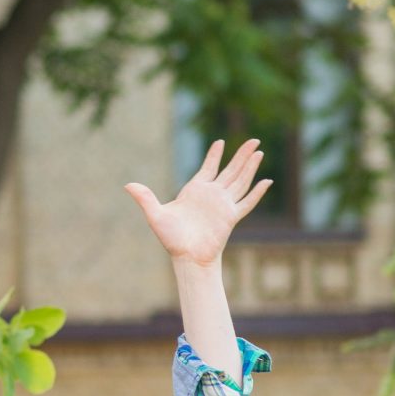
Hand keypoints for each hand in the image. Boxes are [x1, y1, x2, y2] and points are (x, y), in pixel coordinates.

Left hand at [124, 139, 271, 266]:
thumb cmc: (172, 238)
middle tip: (253, 140)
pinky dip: (257, 192)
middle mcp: (212, 195)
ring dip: (250, 167)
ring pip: (241, 181)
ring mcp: (223, 204)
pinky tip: (267, 181)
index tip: (220, 142)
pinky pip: (247, 202)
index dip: (214, 155)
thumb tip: (127, 185)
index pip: (208, 168)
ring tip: (259, 152)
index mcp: (195, 190)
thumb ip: (145, 198)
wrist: (186, 256)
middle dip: (241, 155)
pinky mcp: (231, 216)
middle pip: (230, 170)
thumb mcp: (156, 215)